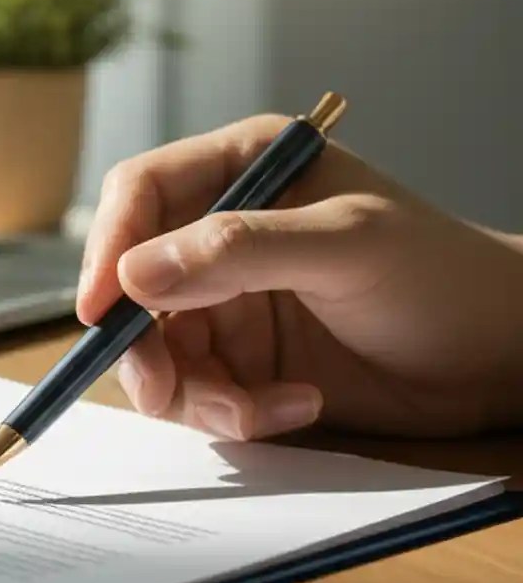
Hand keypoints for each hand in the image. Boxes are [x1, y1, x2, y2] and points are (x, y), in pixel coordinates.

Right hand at [77, 114, 522, 439]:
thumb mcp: (346, 247)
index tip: (99, 308)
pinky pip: (197, 392)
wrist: (498, 357)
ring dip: (196, 391)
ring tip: (262, 407)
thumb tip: (132, 273)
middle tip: (163, 388)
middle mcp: (220, 234)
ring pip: (156, 349)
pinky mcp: (241, 359)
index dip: (107, 246)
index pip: (141, 194)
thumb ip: (239, 250)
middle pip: (130, 283)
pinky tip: (296, 406)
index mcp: (242, 171)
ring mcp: (227, 300)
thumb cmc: (440, 275)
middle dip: (142, 343)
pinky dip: (234, 412)